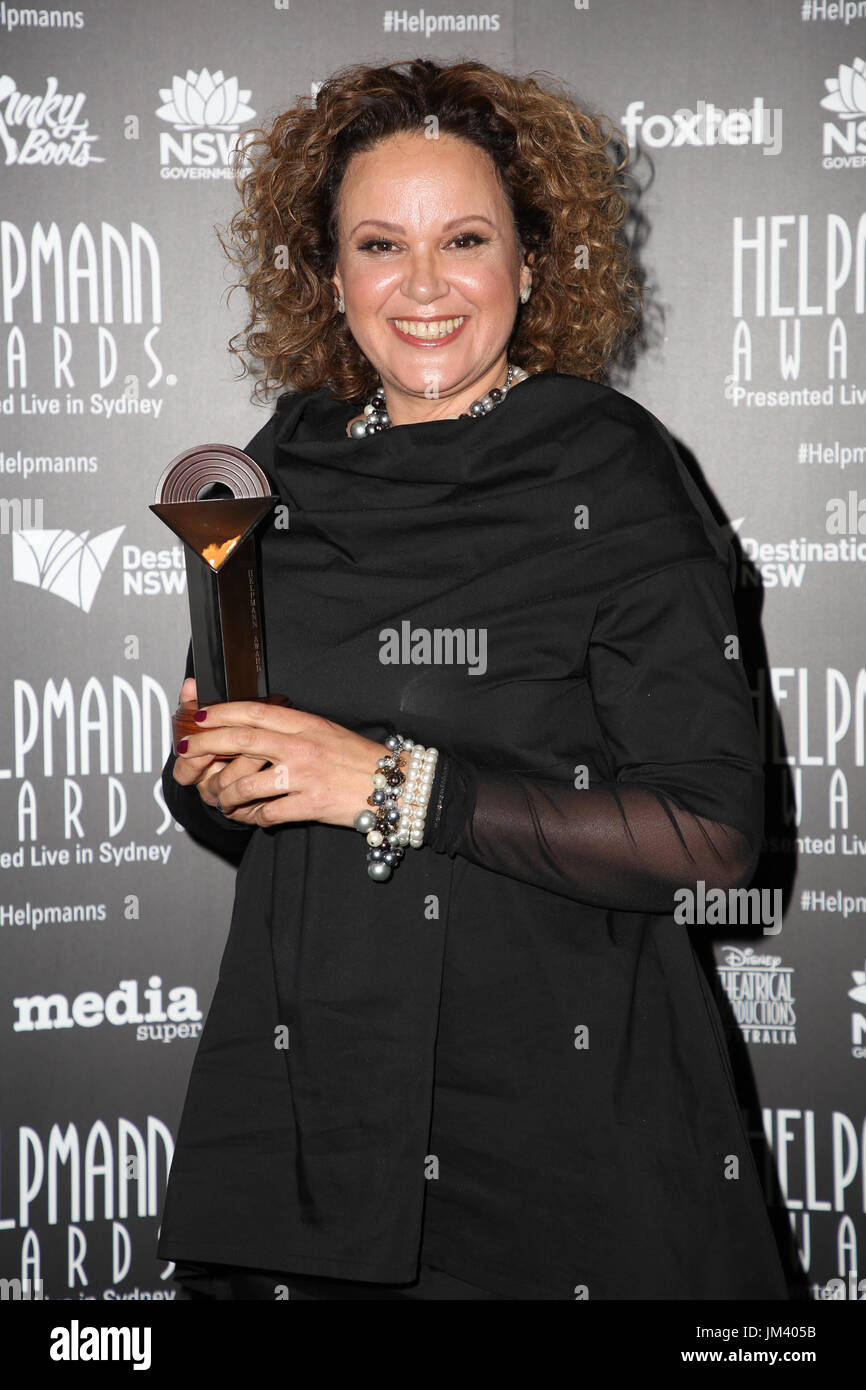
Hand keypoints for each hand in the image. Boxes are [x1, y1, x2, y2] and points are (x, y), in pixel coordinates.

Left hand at [172, 678, 393, 829]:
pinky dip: (254, 817)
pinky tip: (254, 816)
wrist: (394, 786)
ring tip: (222, 799)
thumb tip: (253, 726)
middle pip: (242, 740)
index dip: (221, 712)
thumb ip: (292, 728)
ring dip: (226, 794)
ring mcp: (305, 777)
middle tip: (185, 751)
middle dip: (205, 745)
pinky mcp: (311, 805)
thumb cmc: (358, 759)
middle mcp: (302, 746)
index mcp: (305, 723)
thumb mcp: (326, 731)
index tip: (198, 716)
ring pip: (247, 784)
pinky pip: (268, 813)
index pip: (254, 711)